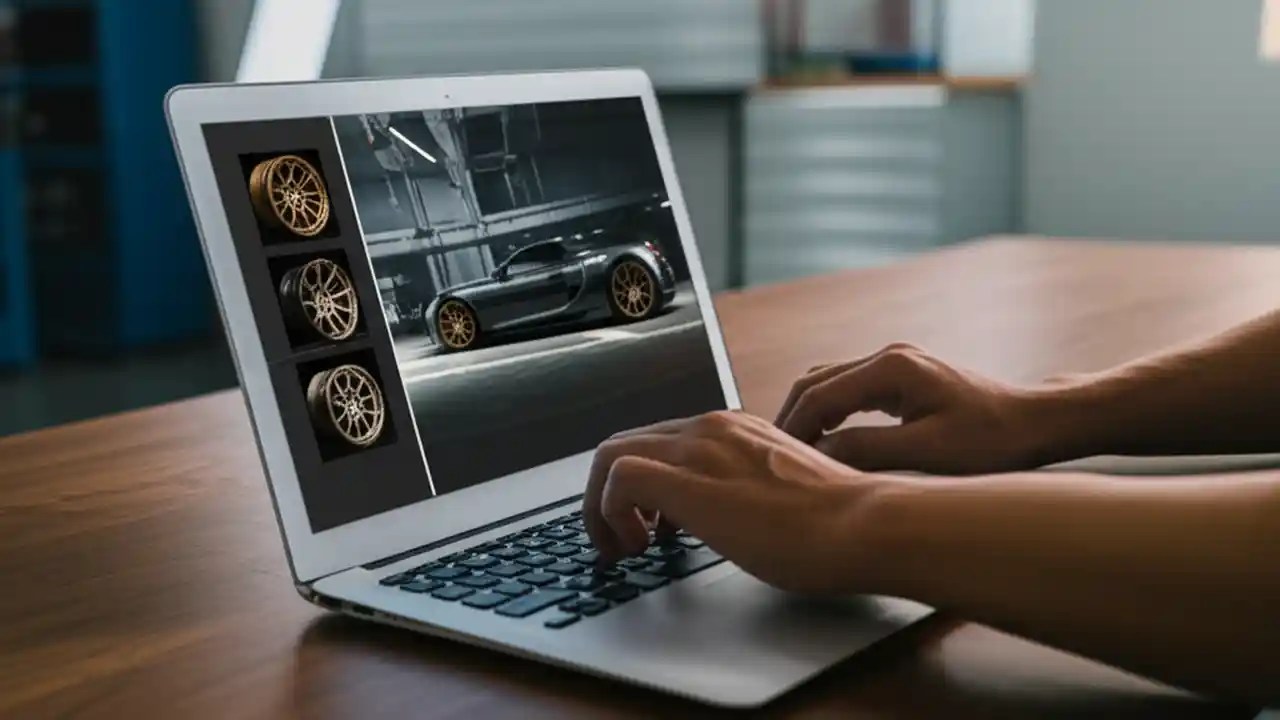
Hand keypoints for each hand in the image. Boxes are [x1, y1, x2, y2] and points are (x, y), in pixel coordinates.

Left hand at [582, 411, 883, 594]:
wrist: (864, 525)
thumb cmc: (839, 523)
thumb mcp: (779, 497)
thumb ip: (746, 494)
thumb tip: (729, 520)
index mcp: (733, 431)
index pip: (657, 441)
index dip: (639, 486)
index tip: (650, 525)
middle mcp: (710, 429)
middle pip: (624, 443)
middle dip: (609, 496)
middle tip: (625, 541)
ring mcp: (698, 450)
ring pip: (611, 455)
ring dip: (603, 506)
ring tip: (628, 548)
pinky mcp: (690, 481)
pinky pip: (617, 478)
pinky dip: (607, 513)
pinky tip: (636, 546)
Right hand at [776, 343, 1055, 473]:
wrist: (1034, 421)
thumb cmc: (992, 440)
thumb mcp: (928, 454)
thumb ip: (868, 451)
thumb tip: (818, 456)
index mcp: (891, 369)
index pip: (819, 396)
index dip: (792, 430)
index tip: (775, 463)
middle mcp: (888, 356)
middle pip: (815, 381)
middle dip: (790, 418)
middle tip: (773, 458)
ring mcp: (895, 363)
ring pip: (828, 382)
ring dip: (807, 414)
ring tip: (793, 452)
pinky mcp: (902, 376)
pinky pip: (848, 388)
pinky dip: (828, 411)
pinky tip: (824, 440)